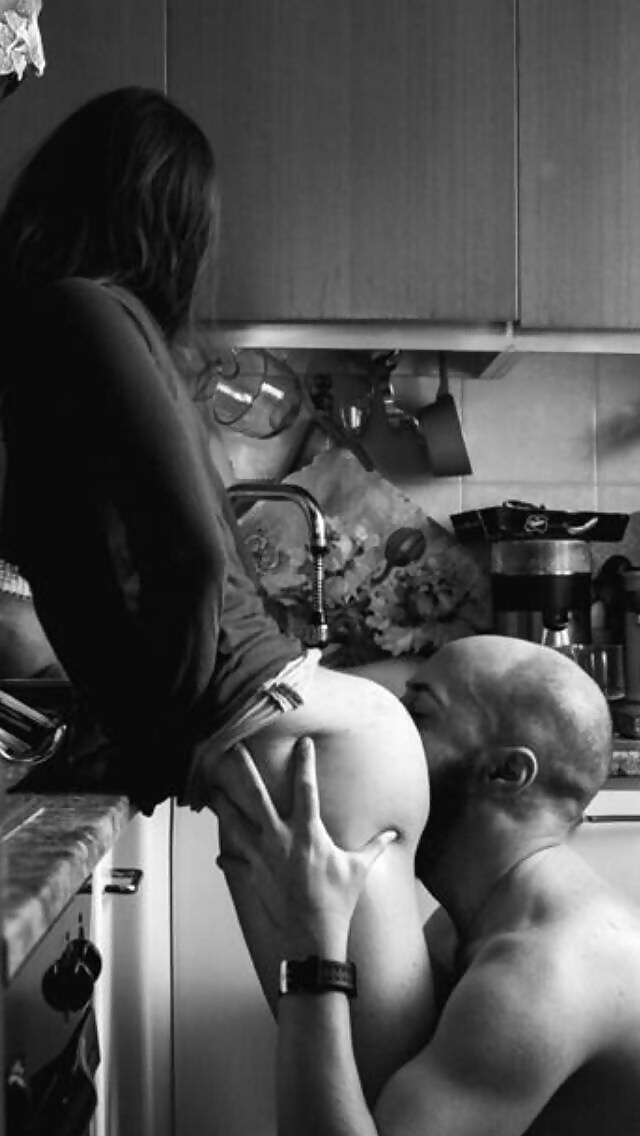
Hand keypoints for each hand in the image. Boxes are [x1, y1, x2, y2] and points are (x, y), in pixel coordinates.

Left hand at [211, 736, 398, 956]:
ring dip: (224, 806)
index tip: (303, 742)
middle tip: (233, 749)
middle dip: (244, 770)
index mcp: (308, 832)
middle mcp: (280, 838)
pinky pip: (234, 863)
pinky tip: (220, 856)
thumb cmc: (336, 902)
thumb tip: (392, 834)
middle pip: (256, 795)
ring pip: (235, 823)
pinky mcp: (253, 875)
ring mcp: (262, 856)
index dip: (305, 762)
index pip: (306, 787)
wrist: (310, 936)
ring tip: (213, 791)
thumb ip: (374, 848)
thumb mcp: (358, 870)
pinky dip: (228, 858)